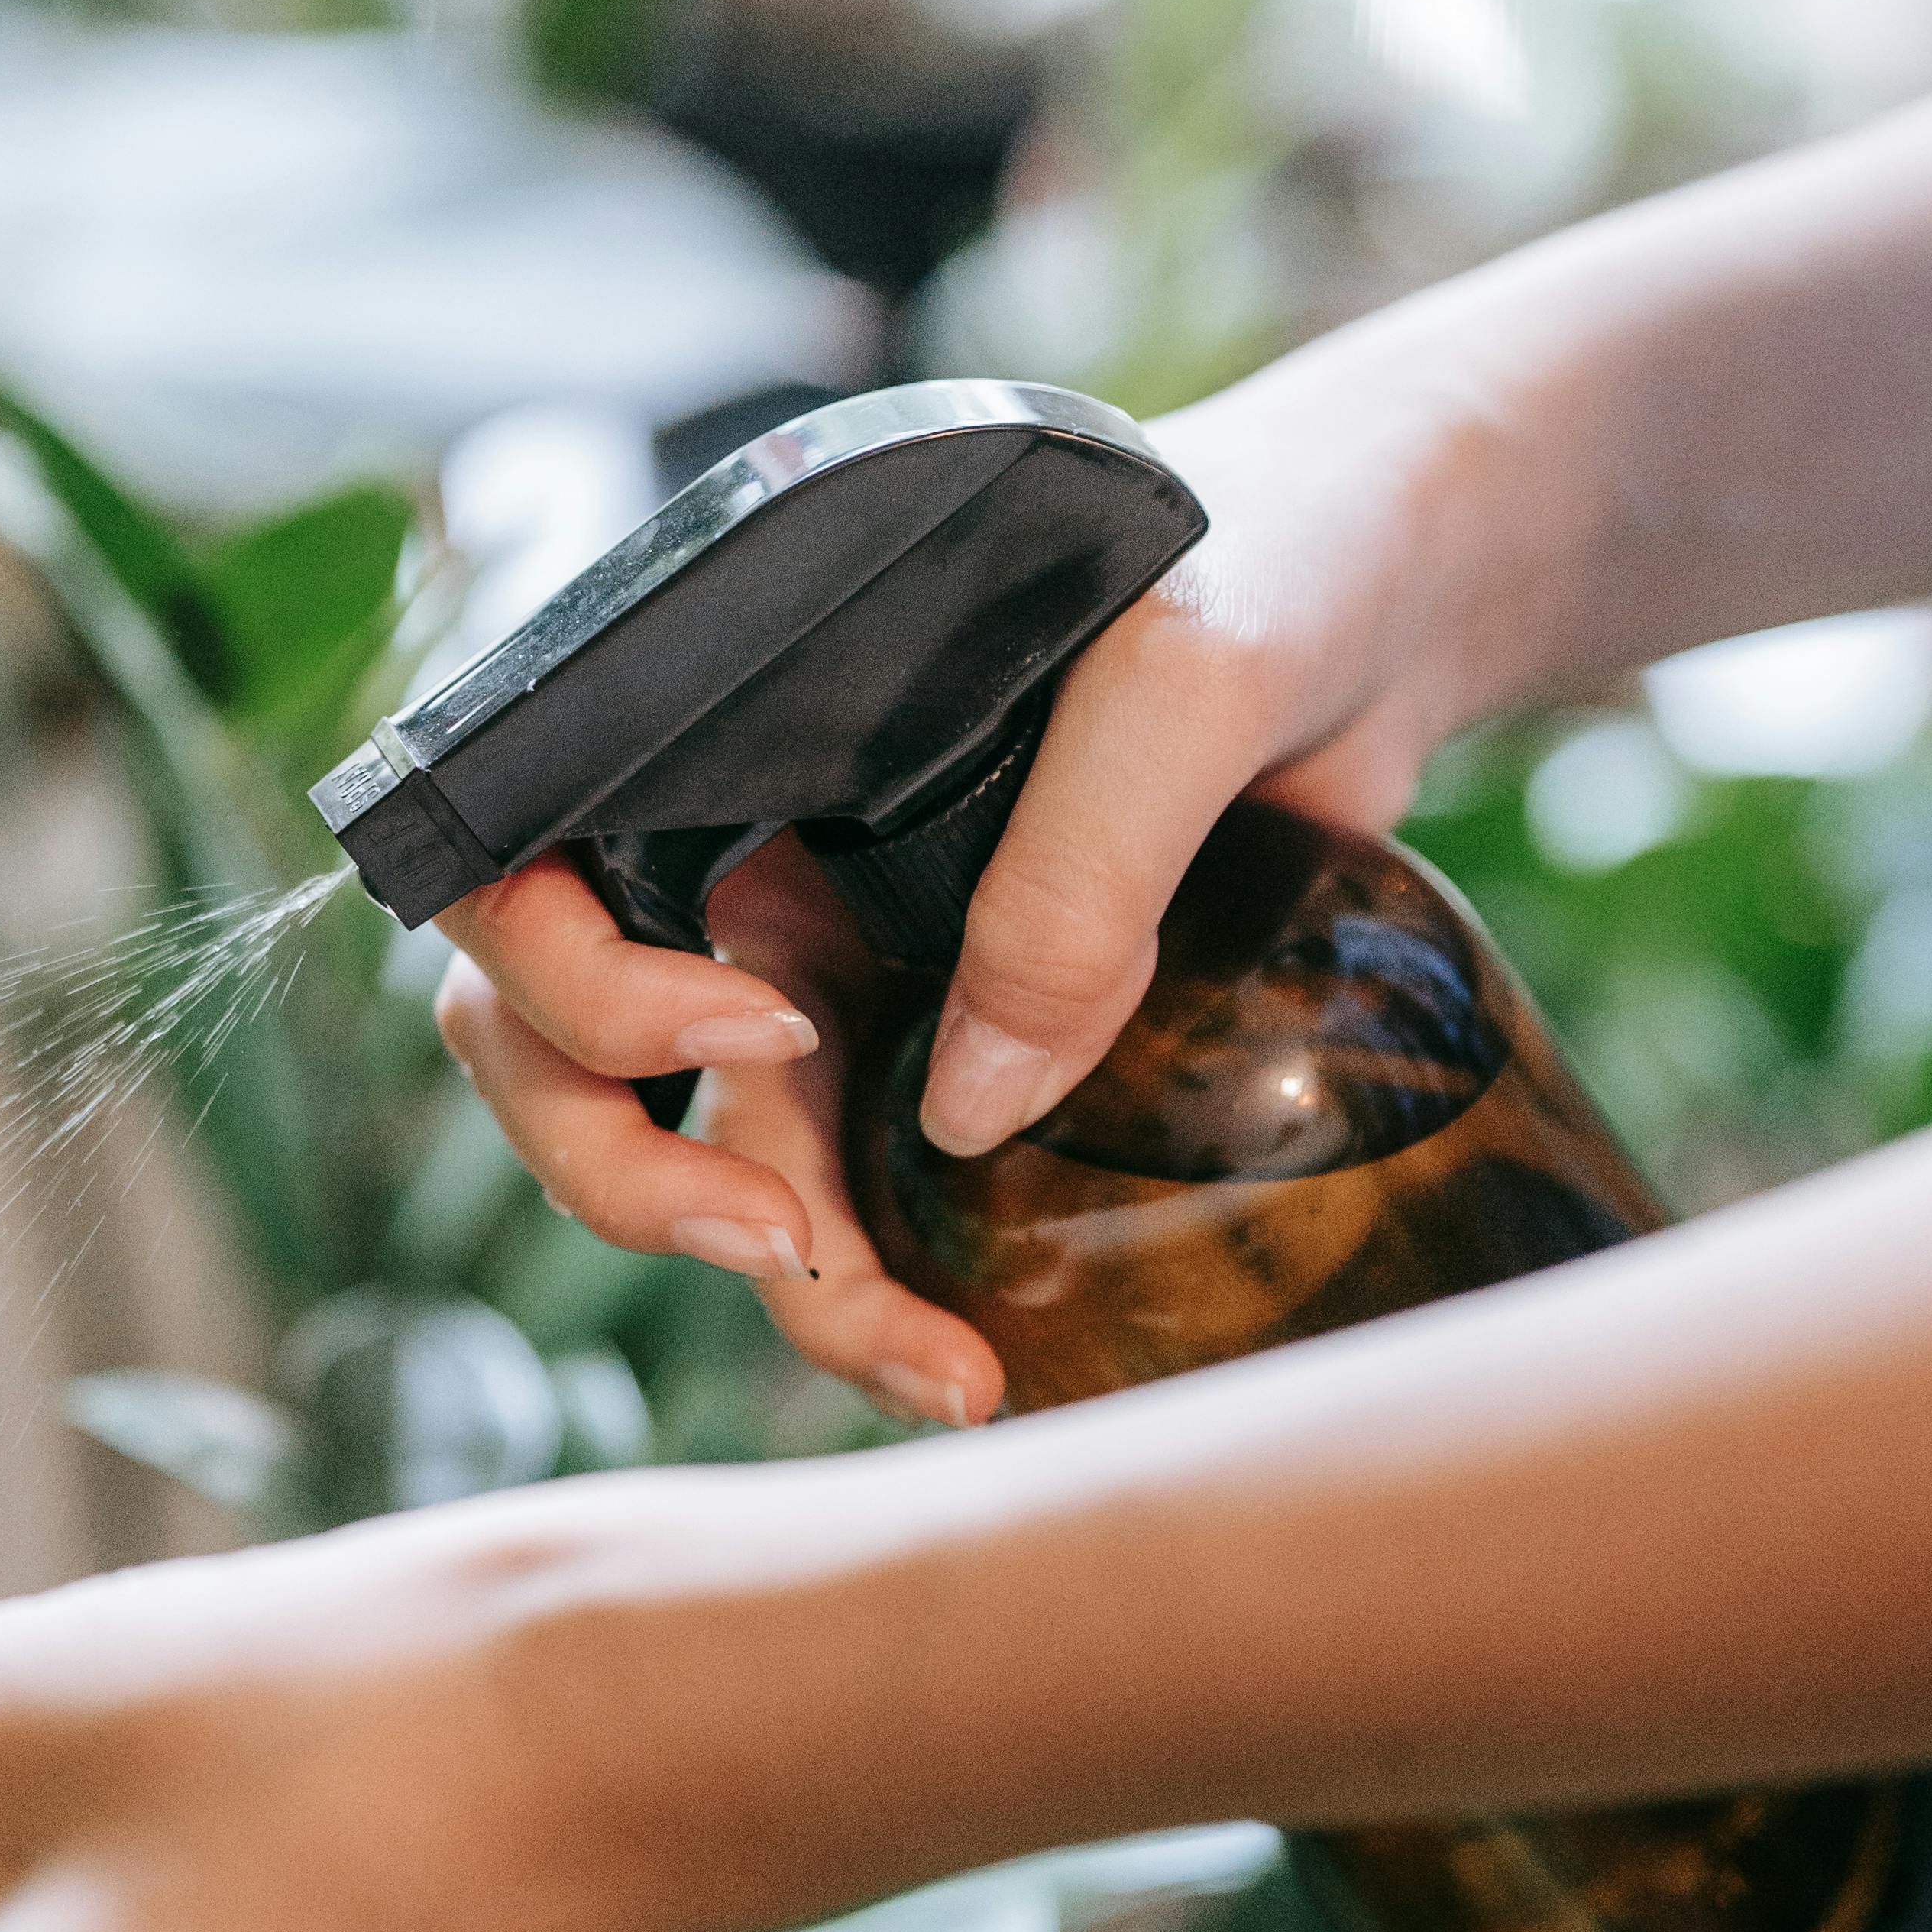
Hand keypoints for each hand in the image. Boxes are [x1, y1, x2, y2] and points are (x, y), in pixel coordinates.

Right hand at [434, 325, 1532, 1424]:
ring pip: (702, 1148)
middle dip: (634, 1182)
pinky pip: (854, 1190)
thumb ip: (1081, 868)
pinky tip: (990, 1361)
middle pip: (561, 1051)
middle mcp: (749, 846)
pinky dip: (888, 1297)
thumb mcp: (1191, 674)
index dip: (580, 985)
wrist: (1411, 577)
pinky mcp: (950, 1033)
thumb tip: (968, 1115)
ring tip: (946, 1377)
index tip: (771, 1024)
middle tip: (791, 1255)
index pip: (521, 868)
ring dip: (783, 1286)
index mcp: (734, 724)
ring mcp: (838, 950)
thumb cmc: (1281, 553)